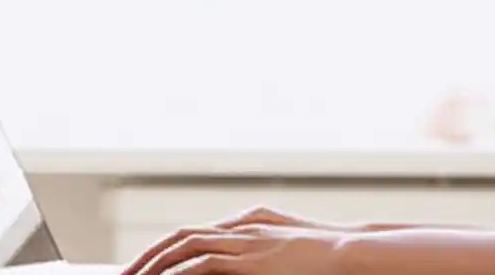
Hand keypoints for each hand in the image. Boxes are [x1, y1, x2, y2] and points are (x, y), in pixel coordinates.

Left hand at [125, 224, 343, 274]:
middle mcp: (239, 228)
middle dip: (149, 257)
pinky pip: (204, 265)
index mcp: (246, 225)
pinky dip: (179, 274)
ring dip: (155, 264)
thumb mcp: (286, 249)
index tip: (144, 267)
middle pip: (181, 237)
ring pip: (184, 247)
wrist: (350, 251)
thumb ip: (260, 253)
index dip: (165, 249)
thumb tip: (243, 266)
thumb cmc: (326, 255)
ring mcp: (244, 241)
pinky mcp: (250, 260)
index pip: (194, 233)